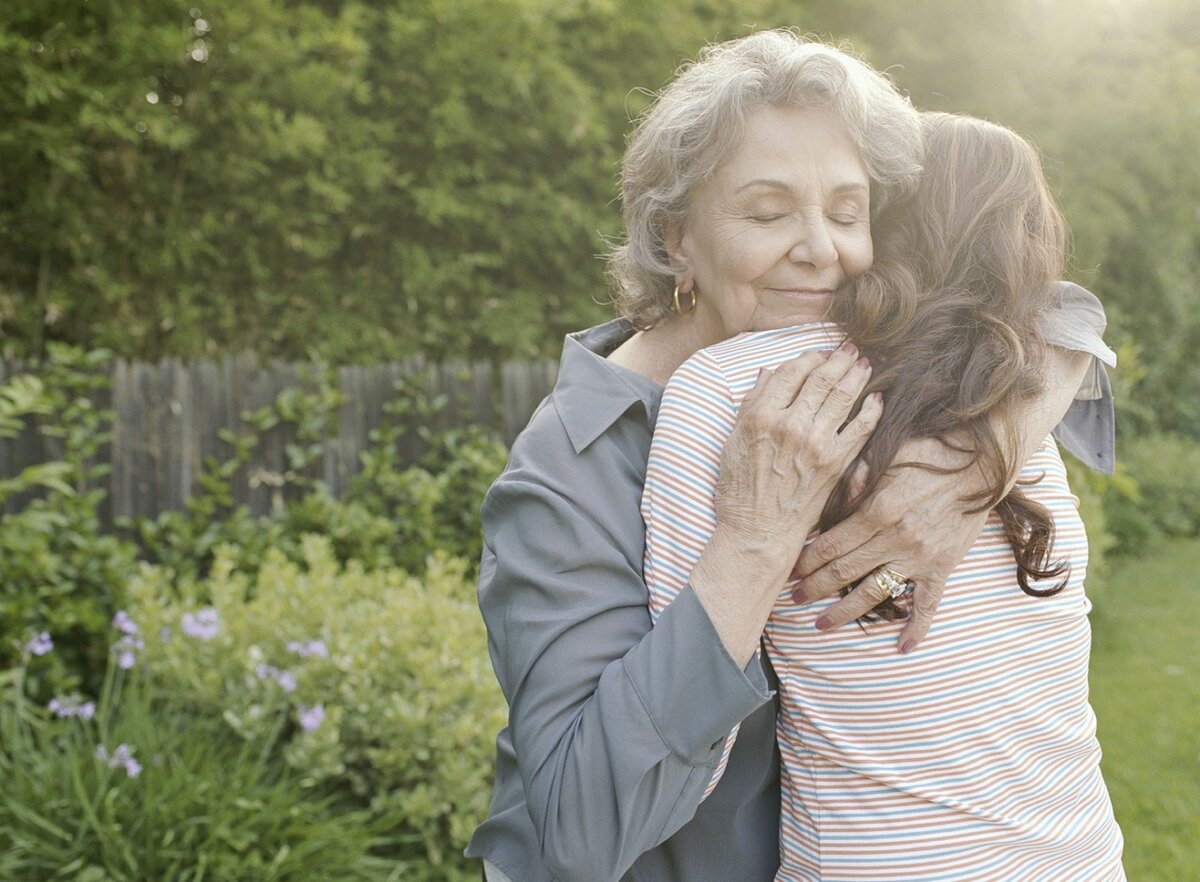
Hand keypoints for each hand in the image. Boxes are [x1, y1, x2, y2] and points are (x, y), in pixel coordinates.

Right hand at [711, 342, 880, 571]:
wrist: (758, 532)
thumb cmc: (738, 490)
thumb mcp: (733, 442)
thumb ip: (751, 404)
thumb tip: (768, 373)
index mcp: (761, 416)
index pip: (791, 371)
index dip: (808, 357)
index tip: (818, 353)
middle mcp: (790, 425)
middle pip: (822, 378)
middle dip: (839, 358)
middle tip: (850, 348)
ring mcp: (816, 443)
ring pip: (844, 396)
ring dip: (857, 375)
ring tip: (865, 364)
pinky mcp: (836, 463)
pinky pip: (861, 428)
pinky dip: (871, 410)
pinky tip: (877, 399)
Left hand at [789, 436, 988, 652]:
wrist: (980, 462)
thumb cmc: (927, 452)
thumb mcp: (884, 456)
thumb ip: (854, 479)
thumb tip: (825, 499)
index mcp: (876, 510)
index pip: (830, 544)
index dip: (807, 560)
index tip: (790, 570)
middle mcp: (895, 539)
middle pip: (844, 571)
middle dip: (815, 588)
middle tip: (794, 599)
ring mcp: (919, 557)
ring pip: (874, 593)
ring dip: (845, 611)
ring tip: (821, 625)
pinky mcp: (942, 567)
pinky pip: (928, 604)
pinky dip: (917, 628)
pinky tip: (903, 648)